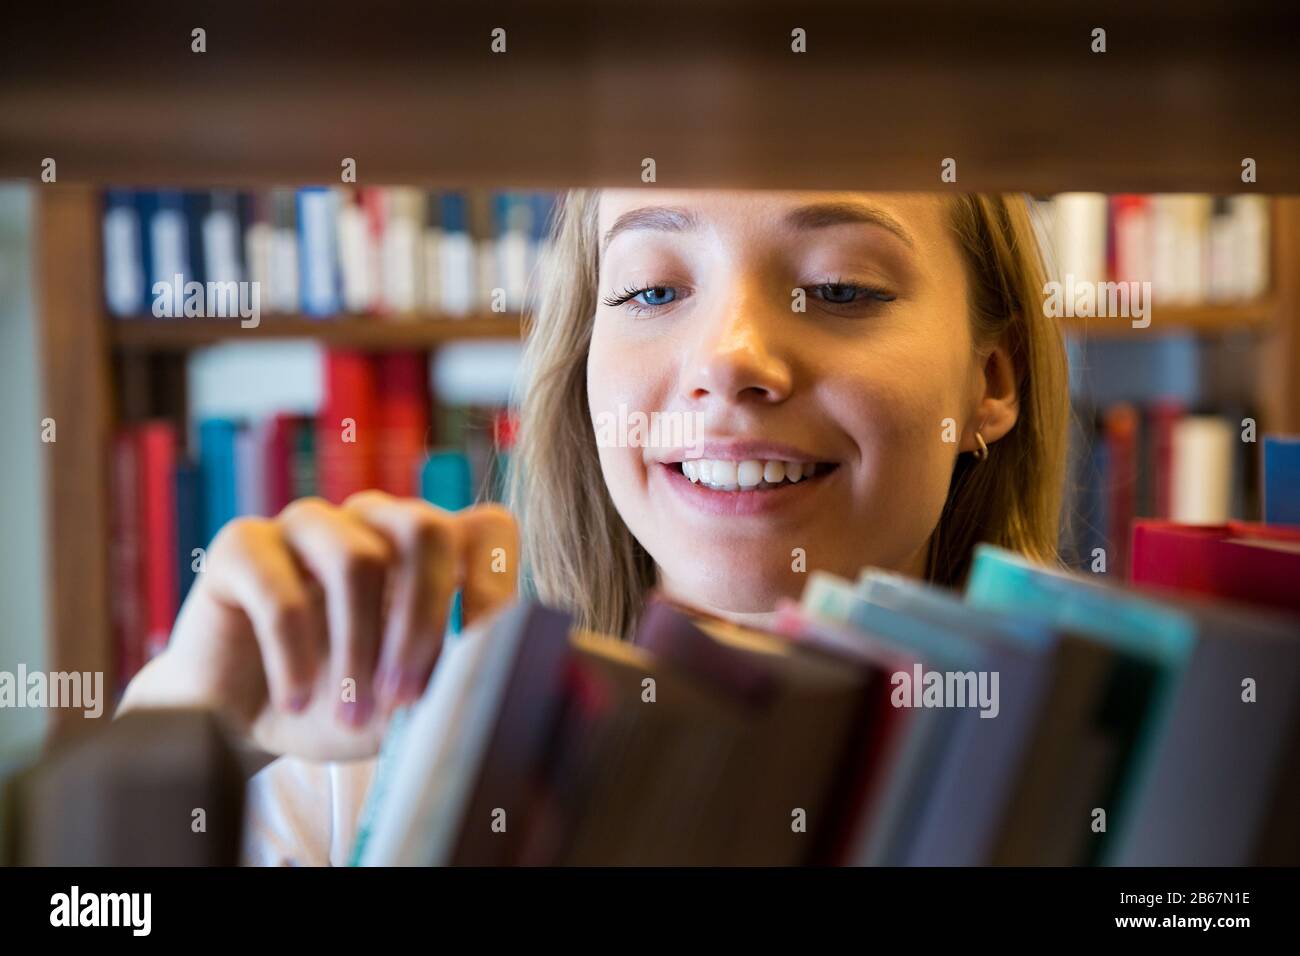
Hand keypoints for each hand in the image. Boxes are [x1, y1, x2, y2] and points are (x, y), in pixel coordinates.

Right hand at [117, 492, 518, 760]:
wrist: (233, 723)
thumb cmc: (332, 704)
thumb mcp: (403, 703)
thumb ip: (447, 679)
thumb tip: (486, 666)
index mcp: (423, 547)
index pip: (486, 529)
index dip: (493, 584)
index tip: (483, 655)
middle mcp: (370, 521)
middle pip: (425, 531)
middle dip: (422, 621)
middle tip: (405, 699)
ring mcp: (306, 524)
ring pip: (357, 561)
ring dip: (359, 650)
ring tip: (349, 715)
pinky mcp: (242, 544)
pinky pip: (282, 594)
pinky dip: (295, 659)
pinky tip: (294, 700)